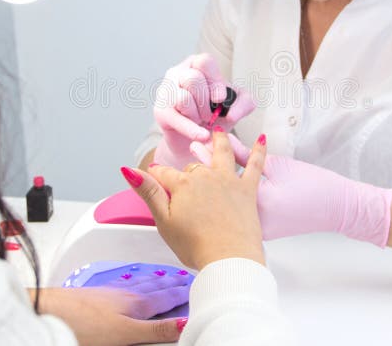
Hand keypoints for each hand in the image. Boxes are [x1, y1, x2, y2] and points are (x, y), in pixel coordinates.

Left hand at [33, 280, 187, 345]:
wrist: (49, 312)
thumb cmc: (83, 324)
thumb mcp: (126, 333)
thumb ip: (156, 329)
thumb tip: (184, 324)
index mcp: (137, 304)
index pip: (167, 297)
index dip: (182, 293)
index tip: (195, 286)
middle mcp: (125, 294)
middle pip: (155, 286)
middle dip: (171, 282)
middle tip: (183, 277)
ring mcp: (109, 292)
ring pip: (139, 283)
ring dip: (155, 279)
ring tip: (163, 276)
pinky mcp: (94, 294)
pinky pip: (123, 284)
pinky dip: (134, 282)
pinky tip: (128, 283)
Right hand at [122, 128, 265, 269]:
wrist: (229, 259)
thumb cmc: (196, 246)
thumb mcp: (163, 221)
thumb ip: (148, 192)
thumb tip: (129, 170)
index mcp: (183, 185)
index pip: (162, 174)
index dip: (154, 176)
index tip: (150, 177)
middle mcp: (205, 176)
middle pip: (192, 168)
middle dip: (186, 172)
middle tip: (184, 180)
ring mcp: (228, 181)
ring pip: (222, 154)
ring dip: (219, 141)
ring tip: (217, 132)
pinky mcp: (247, 189)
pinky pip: (255, 165)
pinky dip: (258, 152)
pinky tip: (262, 140)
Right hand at [152, 53, 254, 168]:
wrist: (197, 139)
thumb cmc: (216, 115)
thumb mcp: (236, 105)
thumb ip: (244, 103)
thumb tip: (231, 114)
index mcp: (197, 65)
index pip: (204, 62)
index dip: (215, 81)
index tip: (220, 99)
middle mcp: (178, 73)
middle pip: (192, 79)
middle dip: (206, 102)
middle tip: (209, 114)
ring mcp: (166, 90)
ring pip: (183, 98)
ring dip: (198, 114)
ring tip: (200, 120)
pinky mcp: (160, 110)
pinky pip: (176, 117)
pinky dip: (192, 129)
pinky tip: (202, 136)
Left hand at [191, 136, 391, 246]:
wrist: (336, 209)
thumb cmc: (312, 186)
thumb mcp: (279, 167)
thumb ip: (250, 157)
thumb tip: (227, 146)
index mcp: (255, 200)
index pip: (221, 177)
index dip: (205, 159)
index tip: (194, 147)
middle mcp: (252, 217)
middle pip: (218, 196)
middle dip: (203, 176)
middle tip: (189, 157)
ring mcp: (256, 228)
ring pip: (224, 208)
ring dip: (211, 192)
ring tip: (196, 176)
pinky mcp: (262, 232)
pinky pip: (237, 217)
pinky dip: (226, 206)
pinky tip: (216, 195)